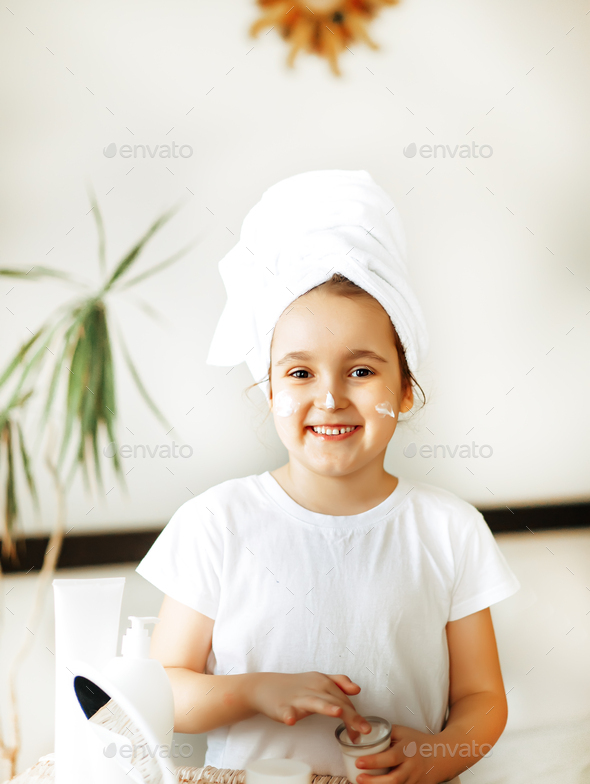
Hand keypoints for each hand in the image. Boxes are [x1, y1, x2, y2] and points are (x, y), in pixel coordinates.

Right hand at [249, 671, 372, 742]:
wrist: (265, 686)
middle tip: (365, 731)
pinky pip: (286, 712)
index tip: (363, 732)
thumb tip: (357, 689)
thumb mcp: (318, 680)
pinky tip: (291, 721)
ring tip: (337, 712)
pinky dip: (289, 716)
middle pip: (336, 702)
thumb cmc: (296, 686)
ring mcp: (298, 698)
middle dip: (351, 716)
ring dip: (326, 707)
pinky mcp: (282, 707)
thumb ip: (338, 683)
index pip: (344, 701)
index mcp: (323, 682)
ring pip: (315, 702)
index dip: (355, 717)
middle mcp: (313, 688)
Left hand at [354, 724, 445, 783]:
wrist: (440, 756)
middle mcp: (411, 768)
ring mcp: (414, 780)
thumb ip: (385, 733)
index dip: (374, 761)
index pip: (390, 757)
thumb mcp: (402, 732)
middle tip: (358, 778)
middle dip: (374, 782)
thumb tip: (364, 731)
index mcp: (407, 751)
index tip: (359, 762)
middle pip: (393, 779)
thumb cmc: (417, 742)